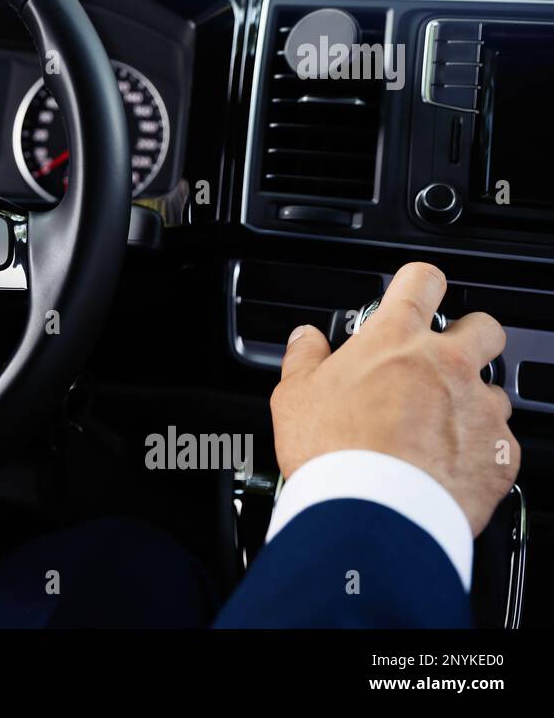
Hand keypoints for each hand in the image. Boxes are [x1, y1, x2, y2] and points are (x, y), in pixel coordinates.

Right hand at [272, 261, 517, 536]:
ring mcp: (480, 408)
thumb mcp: (293, 395)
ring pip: (494, 389)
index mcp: (395, 340)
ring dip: (470, 401)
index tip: (416, 293)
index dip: (420, 283)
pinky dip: (479, 450)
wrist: (372, 514)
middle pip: (484, 327)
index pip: (422, 281)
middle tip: (438, 360)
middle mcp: (448, 365)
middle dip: (467, 337)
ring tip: (435, 429)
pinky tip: (447, 465)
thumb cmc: (332, 452)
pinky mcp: (502, 452)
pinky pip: (502, 442)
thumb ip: (304, 358)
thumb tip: (305, 338)